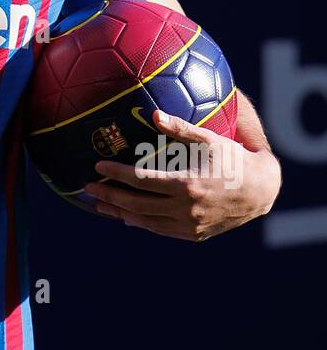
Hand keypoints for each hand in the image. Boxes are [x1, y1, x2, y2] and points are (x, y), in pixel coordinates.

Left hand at [82, 109, 281, 241]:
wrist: (261, 191)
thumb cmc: (235, 160)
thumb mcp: (210, 140)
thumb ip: (181, 129)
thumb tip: (154, 113)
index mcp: (186, 184)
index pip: (141, 180)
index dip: (116, 174)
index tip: (97, 167)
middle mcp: (186, 208)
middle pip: (137, 204)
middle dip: (109, 197)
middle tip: (88, 189)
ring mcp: (190, 225)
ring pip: (146, 222)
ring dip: (120, 213)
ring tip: (100, 206)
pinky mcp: (195, 235)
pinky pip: (161, 230)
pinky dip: (142, 223)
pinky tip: (128, 217)